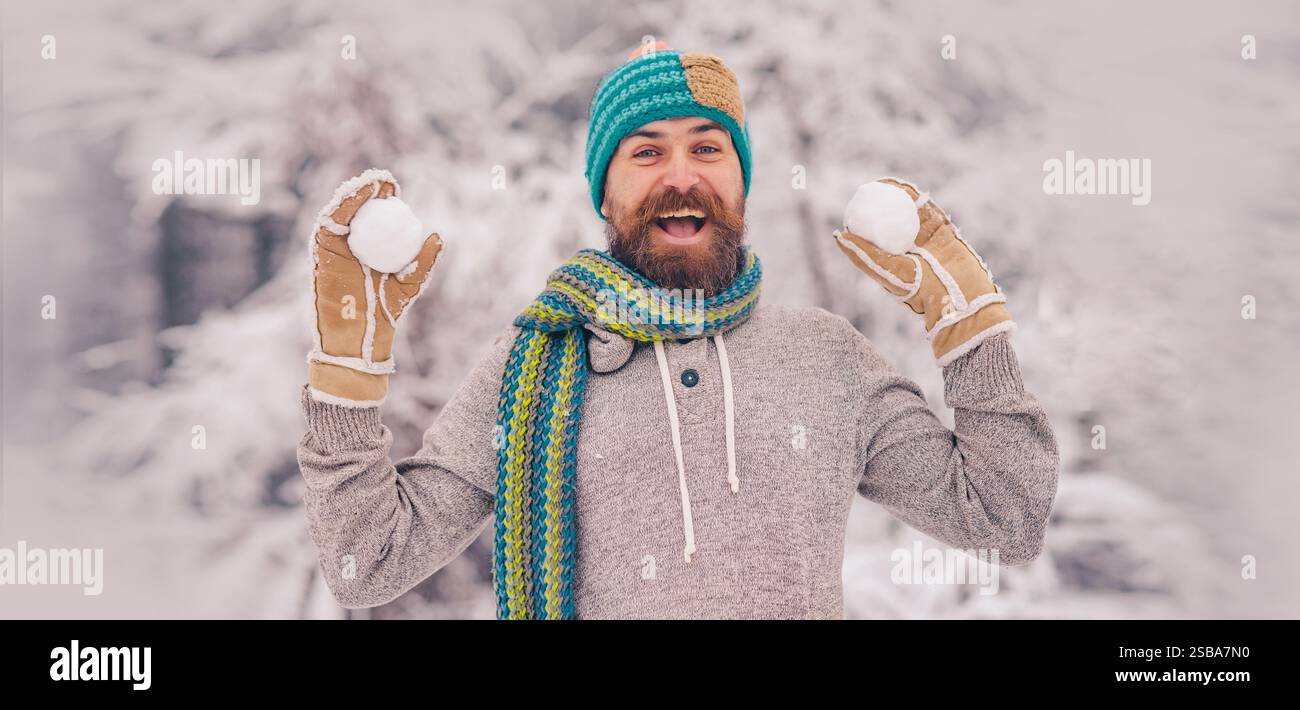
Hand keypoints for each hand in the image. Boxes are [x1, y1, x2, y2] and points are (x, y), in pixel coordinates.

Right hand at [307, 169, 443, 405]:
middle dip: (368, 190)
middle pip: (356, 211)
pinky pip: (330, 224)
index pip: (374, 219)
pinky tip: (357, 197)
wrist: (360, 336)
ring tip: (373, 182)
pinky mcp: (321, 251)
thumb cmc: (383, 313)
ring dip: (355, 193)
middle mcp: (348, 245)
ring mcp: (333, 247)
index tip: (396, 190)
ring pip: (341, 212)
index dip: (382, 200)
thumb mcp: (409, 283)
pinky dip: (343, 207)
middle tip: (386, 182)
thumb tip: (438, 236)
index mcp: (368, 249)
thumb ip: (423, 261)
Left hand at [832, 177, 1014, 365]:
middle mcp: (910, 249)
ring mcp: (928, 239)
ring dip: (899, 198)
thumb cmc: (919, 290)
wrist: (957, 297)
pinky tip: (906, 188)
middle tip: (868, 190)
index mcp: (893, 260)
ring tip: (885, 184)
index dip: (865, 220)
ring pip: (910, 213)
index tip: (854, 205)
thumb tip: (839, 235)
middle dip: (881, 205)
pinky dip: (918, 199)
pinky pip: (930, 211)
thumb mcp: (886, 272)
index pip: (875, 236)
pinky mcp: (944, 232)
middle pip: (892, 221)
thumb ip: (863, 255)